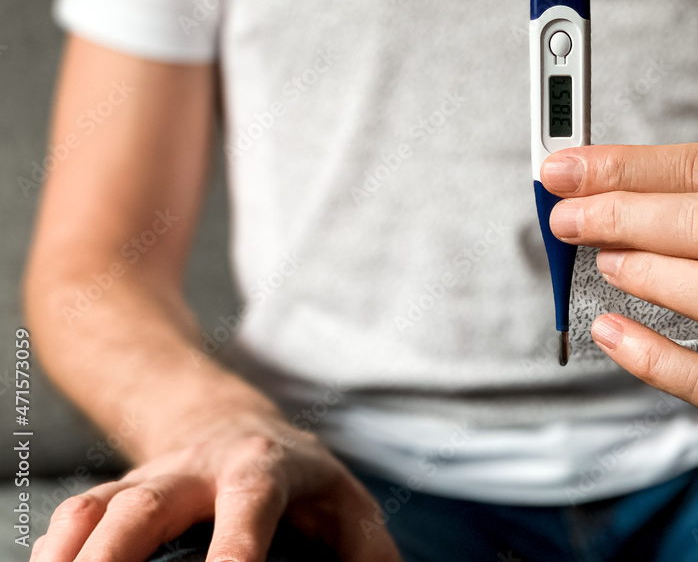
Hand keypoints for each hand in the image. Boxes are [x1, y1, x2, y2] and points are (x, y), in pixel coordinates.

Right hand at [31, 411, 400, 561]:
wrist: (227, 421)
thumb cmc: (295, 474)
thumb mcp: (342, 500)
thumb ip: (367, 548)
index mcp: (263, 466)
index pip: (250, 500)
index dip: (236, 546)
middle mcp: (199, 470)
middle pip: (150, 506)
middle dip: (121, 553)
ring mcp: (151, 481)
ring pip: (101, 510)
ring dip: (77, 555)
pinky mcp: (117, 494)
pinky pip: (77, 516)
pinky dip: (58, 548)